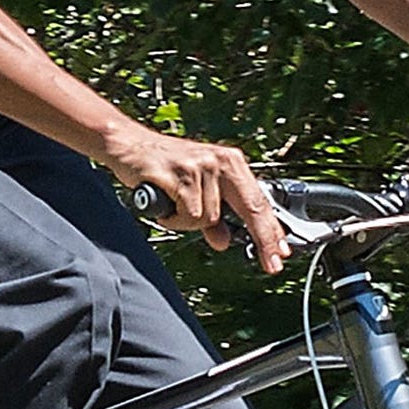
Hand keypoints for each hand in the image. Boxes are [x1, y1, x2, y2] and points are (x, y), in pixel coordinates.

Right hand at [102, 125, 291, 274]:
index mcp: (231, 163)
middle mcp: (221, 162)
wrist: (128, 144)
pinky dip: (174, 218)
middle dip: (262, 239)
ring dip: (188, 222)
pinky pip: (188, 214)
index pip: (258, 201)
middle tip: (271, 263)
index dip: (271, 230)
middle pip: (251, 208)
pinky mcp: (181, 174)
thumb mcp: (194, 192)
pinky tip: (165, 204)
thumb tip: (224, 242)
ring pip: (209, 218)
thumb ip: (212, 218)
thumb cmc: (162, 166)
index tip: (281, 253)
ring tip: (173, 205)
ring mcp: (202, 167)